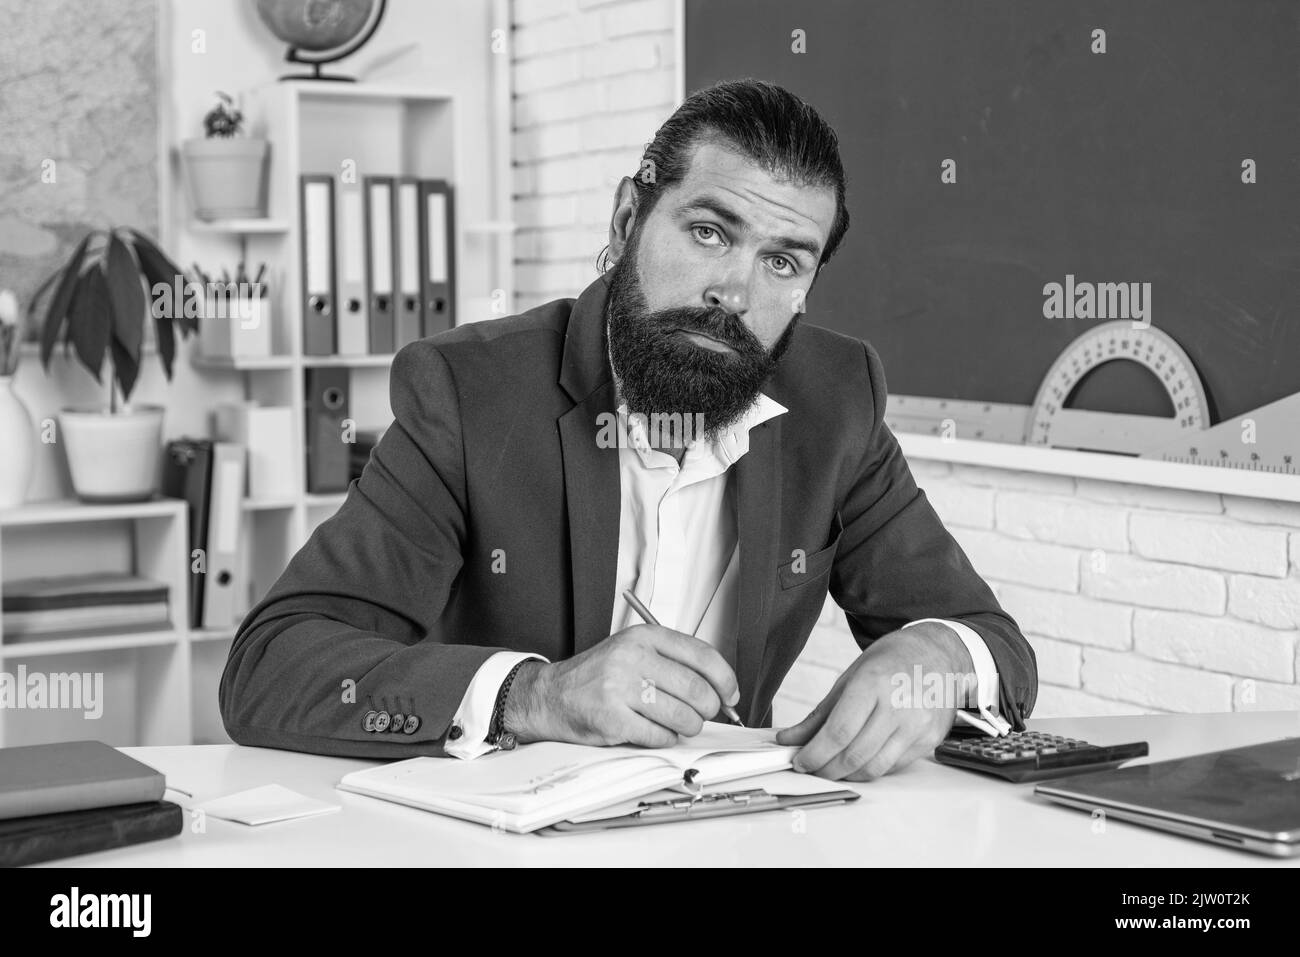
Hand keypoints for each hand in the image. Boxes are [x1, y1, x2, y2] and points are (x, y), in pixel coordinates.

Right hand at [503, 624, 739, 747]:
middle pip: (696, 689)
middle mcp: (632, 658)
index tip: (731, 694)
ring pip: (682, 716)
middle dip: (709, 708)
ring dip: (689, 727)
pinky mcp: (612, 719)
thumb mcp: (633, 651)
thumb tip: (720, 689)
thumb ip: (673, 662)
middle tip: (704, 713)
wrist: (551, 695)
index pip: (702, 655)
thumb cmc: (598, 675)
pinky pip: (660, 736)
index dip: (725, 679)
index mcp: (643, 637)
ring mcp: (620, 689)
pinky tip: (656, 731)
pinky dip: (666, 739)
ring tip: (679, 724)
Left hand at [775, 622, 974, 780]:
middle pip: (855, 755)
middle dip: (826, 769)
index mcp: (873, 683)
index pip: (839, 732)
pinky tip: (857, 762)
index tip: (799, 762)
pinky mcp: (929, 741)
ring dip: (846, 775)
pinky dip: (869, 769)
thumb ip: (821, 713)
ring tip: (830, 768)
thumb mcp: (851, 676)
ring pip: (874, 768)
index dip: (814, 754)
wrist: (940, 654)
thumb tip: (790, 739)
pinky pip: (892, 767)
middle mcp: (899, 706)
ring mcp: (918, 726)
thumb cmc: (892, 660)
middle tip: (810, 768)